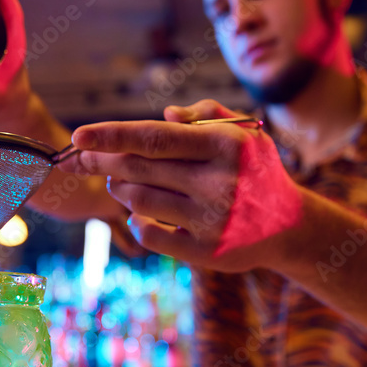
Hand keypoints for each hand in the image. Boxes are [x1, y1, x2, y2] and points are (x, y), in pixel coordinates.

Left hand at [61, 100, 304, 271]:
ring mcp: (211, 219)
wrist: (289, 226)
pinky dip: (137, 222)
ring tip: (121, 184)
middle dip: (102, 162)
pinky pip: (150, 235)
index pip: (153, 137)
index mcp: (224, 146)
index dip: (110, 136)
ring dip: (120, 191)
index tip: (77, 137)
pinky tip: (141, 214)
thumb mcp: (244, 132)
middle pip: (138, 169)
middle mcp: (218, 182)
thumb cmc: (255, 170)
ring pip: (139, 201)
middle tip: (84, 159)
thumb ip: (206, 115)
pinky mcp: (205, 251)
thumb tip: (165, 115)